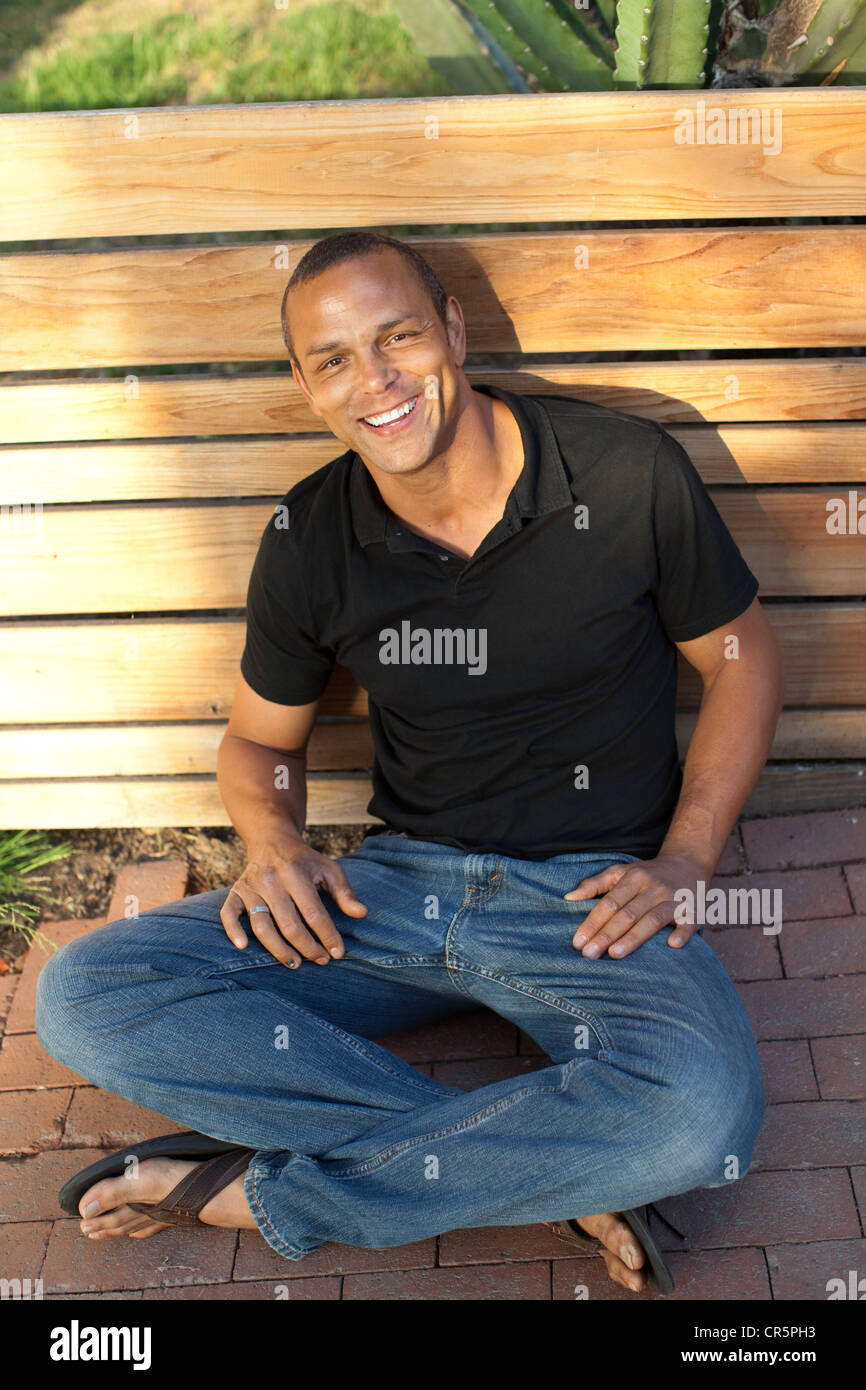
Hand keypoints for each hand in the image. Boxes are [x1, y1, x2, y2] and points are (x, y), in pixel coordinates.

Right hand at [220, 839, 366, 966]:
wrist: (272, 840)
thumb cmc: (305, 860)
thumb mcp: (329, 869)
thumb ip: (345, 892)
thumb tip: (361, 913)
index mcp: (296, 873)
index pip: (314, 913)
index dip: (327, 936)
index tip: (338, 953)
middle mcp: (271, 880)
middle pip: (289, 925)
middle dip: (308, 947)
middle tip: (321, 960)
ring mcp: (251, 887)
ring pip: (262, 926)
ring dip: (279, 950)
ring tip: (296, 964)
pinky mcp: (236, 891)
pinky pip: (229, 914)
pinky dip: (232, 931)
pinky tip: (243, 946)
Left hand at [563, 852, 708, 960]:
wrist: (688, 862)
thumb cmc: (647, 873)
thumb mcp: (620, 872)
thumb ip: (594, 884)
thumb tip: (568, 898)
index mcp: (634, 878)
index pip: (609, 903)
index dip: (592, 922)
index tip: (577, 942)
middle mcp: (654, 888)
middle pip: (627, 914)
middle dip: (606, 935)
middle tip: (588, 955)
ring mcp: (674, 899)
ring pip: (652, 920)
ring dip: (633, 938)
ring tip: (614, 955)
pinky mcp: (693, 910)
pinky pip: (689, 922)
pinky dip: (682, 933)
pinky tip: (672, 946)